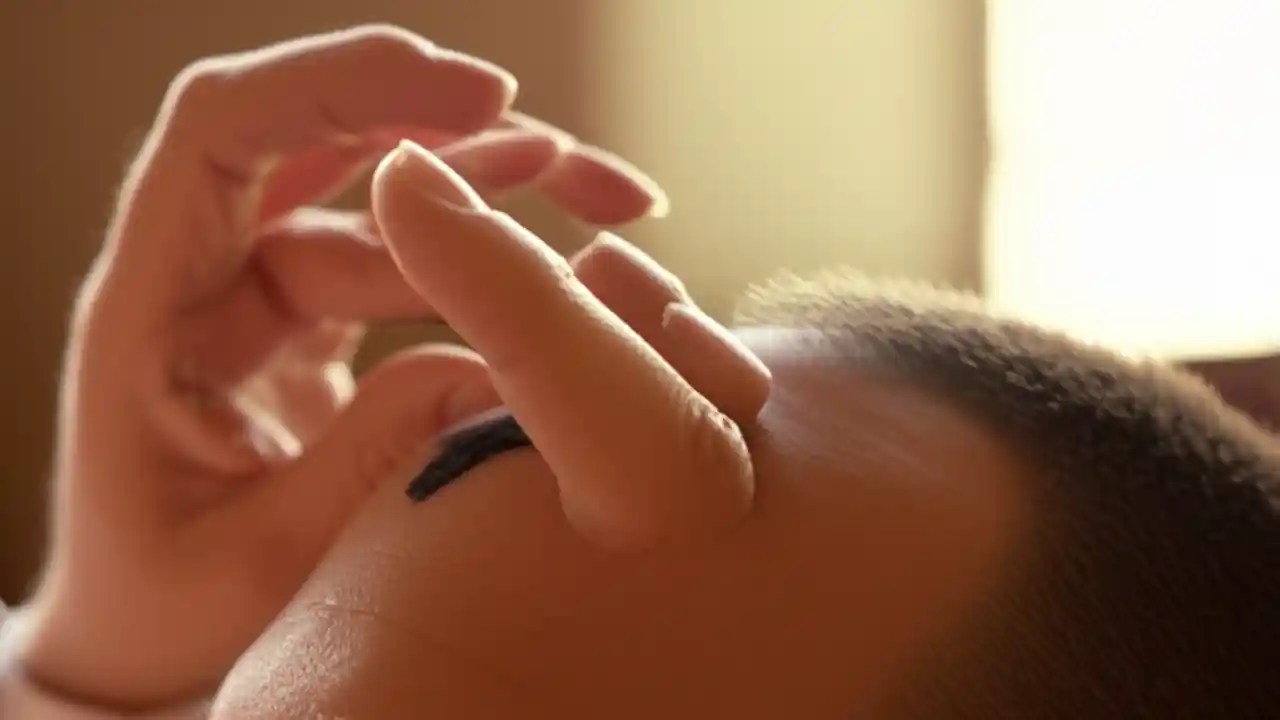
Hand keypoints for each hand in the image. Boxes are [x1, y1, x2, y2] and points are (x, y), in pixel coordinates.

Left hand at [209, 139, 772, 718]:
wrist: (137, 644)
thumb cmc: (165, 608)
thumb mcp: (267, 552)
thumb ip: (378, 452)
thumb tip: (508, 366)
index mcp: (151, 308)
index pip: (224, 132)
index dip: (344, 86)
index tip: (476, 101)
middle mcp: (204, 274)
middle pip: (324, 142)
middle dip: (449, 129)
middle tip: (569, 158)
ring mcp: (263, 293)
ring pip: (383, 198)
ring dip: (489, 183)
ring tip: (607, 191)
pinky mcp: (314, 322)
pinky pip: (405, 259)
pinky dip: (482, 249)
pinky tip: (556, 255)